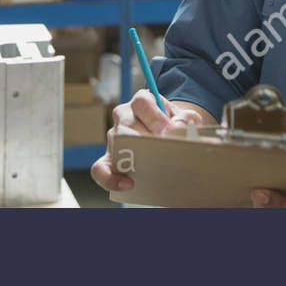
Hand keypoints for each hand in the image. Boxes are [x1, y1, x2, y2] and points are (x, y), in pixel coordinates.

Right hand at [90, 89, 210, 192]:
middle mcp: (123, 115)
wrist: (166, 136)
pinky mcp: (109, 158)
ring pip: (117, 144)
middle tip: (162, 152)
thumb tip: (175, 128)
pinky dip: (110, 178)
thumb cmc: (173, 124)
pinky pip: (100, 168)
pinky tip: (128, 184)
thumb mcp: (184, 117)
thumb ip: (185, 119)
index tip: (168, 132)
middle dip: (147, 140)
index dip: (155, 117)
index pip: (141, 102)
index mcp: (142, 101)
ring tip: (153, 167)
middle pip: (128, 123)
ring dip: (135, 157)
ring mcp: (114, 137)